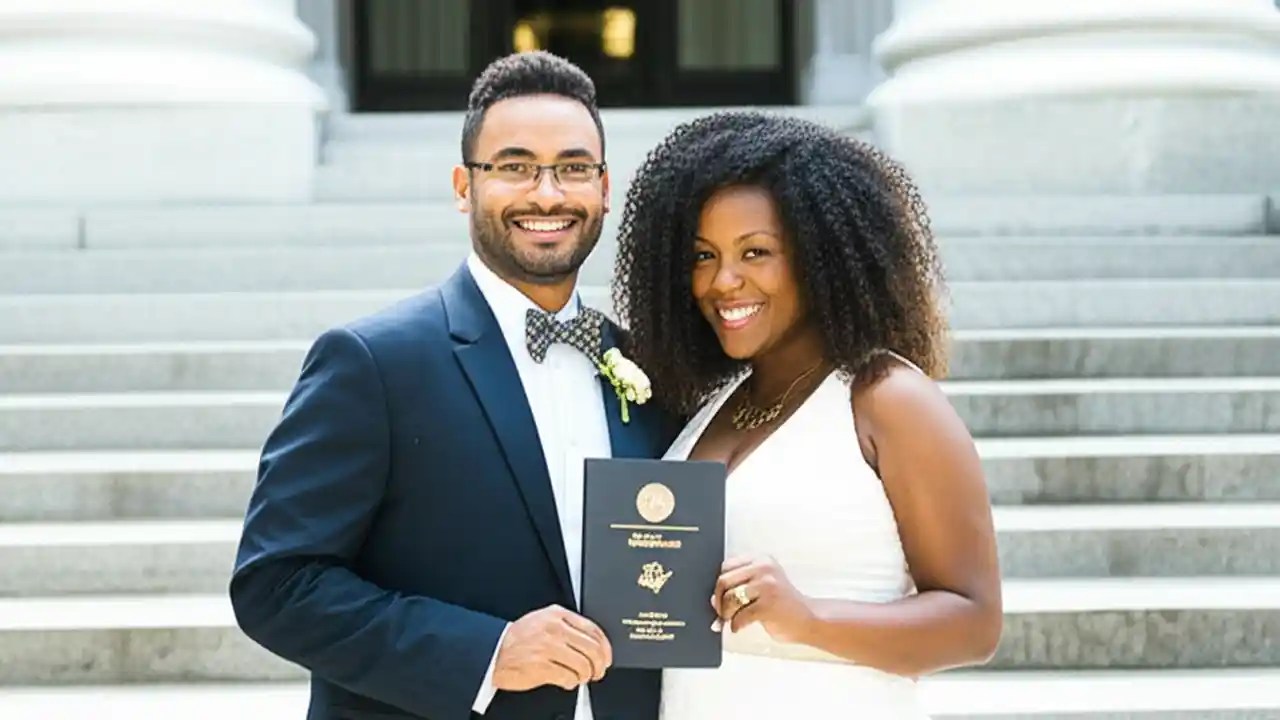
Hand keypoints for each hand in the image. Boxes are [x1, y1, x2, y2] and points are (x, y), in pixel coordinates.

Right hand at [492, 605, 612, 692]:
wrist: (493, 652)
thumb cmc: (518, 639)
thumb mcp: (543, 620)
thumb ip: (567, 626)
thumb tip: (593, 642)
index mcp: (557, 615)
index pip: (593, 630)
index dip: (605, 647)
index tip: (607, 657)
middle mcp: (555, 629)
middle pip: (592, 649)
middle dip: (599, 665)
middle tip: (598, 672)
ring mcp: (548, 648)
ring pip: (583, 665)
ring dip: (586, 676)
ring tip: (581, 677)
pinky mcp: (542, 667)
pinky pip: (568, 678)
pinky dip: (572, 683)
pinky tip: (567, 681)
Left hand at [712, 555, 814, 642]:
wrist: (810, 619)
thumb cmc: (783, 605)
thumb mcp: (764, 586)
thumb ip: (741, 586)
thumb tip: (713, 599)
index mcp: (761, 560)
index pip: (726, 566)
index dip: (719, 585)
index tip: (719, 598)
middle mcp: (764, 568)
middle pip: (724, 581)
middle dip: (719, 601)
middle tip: (722, 613)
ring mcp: (767, 585)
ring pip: (730, 598)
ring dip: (727, 614)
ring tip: (732, 620)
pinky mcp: (768, 604)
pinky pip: (740, 615)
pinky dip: (736, 625)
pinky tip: (739, 627)